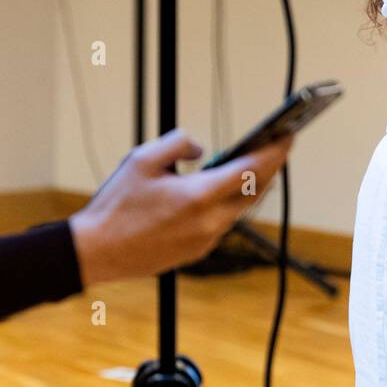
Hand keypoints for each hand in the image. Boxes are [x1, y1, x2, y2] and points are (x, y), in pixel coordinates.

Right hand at [67, 128, 294, 285]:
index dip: (274, 151)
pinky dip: (230, 203)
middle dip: (270, 167)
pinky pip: (224, 223)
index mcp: (198, 196)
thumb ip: (179, 143)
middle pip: (255, 192)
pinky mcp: (198, 251)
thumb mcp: (143, 159)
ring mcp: (205, 240)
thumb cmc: (116, 205)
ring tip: (254, 163)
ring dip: (251, 186)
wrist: (97, 251)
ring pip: (240, 209)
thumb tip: (203, 149)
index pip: (251, 170)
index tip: (288, 135)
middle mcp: (209, 222)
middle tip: (277, 145)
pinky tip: (224, 190)